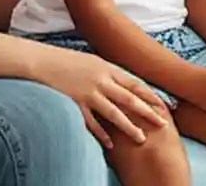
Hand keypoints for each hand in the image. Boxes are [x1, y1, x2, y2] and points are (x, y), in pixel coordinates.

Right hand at [32, 48, 168, 149]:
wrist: (43, 62)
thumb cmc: (69, 61)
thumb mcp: (94, 61)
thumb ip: (110, 73)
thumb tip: (125, 82)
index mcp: (108, 68)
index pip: (135, 84)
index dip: (150, 95)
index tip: (162, 105)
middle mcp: (102, 81)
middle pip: (130, 100)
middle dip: (147, 112)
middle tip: (162, 123)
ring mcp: (88, 94)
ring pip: (114, 114)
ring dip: (129, 127)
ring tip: (141, 138)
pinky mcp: (75, 104)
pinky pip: (91, 122)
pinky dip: (102, 134)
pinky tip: (111, 144)